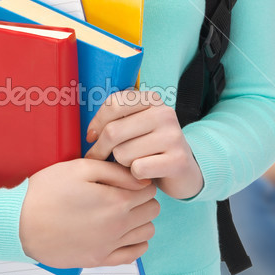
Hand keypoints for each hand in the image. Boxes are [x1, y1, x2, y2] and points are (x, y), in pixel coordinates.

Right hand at [19, 157, 159, 267]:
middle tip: (124, 191)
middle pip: (152, 210)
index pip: (149, 189)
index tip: (127, 177)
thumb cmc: (47, 191)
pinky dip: (136, 243)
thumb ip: (115, 172)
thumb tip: (140, 179)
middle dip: (143, 198)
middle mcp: (118, 226)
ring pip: (147, 232)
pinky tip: (122, 232)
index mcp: (116, 201)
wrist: (20, 223)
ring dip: (141, 219)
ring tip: (121, 210)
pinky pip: (134, 255)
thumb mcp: (80, 168)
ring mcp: (110, 246)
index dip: (139, 179)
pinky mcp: (99, 260)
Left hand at [83, 89, 203, 199]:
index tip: (91, 136)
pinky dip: (135, 175)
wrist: (184, 170)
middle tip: (98, 158)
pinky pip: (138, 169)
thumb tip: (90, 133)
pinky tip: (143, 174)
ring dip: (121, 164)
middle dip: (100, 149)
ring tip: (132, 163)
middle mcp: (164, 113)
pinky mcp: (178, 160)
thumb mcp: (136, 126)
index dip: (97, 122)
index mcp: (152, 99)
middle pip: (114, 131)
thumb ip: (116, 120)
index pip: (114, 104)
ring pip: (123, 153)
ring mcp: (173, 136)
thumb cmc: (150, 148)